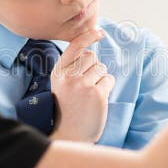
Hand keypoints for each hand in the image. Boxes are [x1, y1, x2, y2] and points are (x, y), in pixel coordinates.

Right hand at [50, 27, 113, 141]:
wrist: (70, 135)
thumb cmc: (67, 109)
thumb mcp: (61, 86)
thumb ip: (71, 69)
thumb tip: (90, 50)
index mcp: (58, 73)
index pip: (74, 47)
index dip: (88, 37)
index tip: (99, 32)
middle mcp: (69, 77)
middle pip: (91, 57)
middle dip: (94, 68)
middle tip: (87, 86)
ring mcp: (82, 85)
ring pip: (102, 68)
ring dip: (101, 79)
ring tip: (91, 94)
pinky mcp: (97, 94)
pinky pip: (109, 79)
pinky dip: (107, 87)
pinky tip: (98, 99)